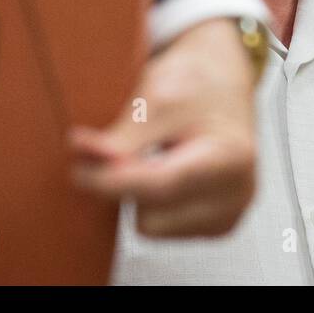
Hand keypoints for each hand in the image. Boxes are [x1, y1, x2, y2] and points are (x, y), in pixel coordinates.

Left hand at [68, 17, 257, 236]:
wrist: (224, 82)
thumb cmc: (197, 83)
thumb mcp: (160, 96)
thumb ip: (124, 134)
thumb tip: (83, 154)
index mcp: (231, 158)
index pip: (159, 186)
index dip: (110, 180)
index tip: (76, 170)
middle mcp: (237, 195)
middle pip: (152, 216)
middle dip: (127, 185)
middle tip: (121, 150)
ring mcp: (229, 214)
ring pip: (153, 228)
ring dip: (139, 196)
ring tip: (151, 156)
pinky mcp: (215, 225)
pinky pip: (163, 229)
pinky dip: (153, 204)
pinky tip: (163, 171)